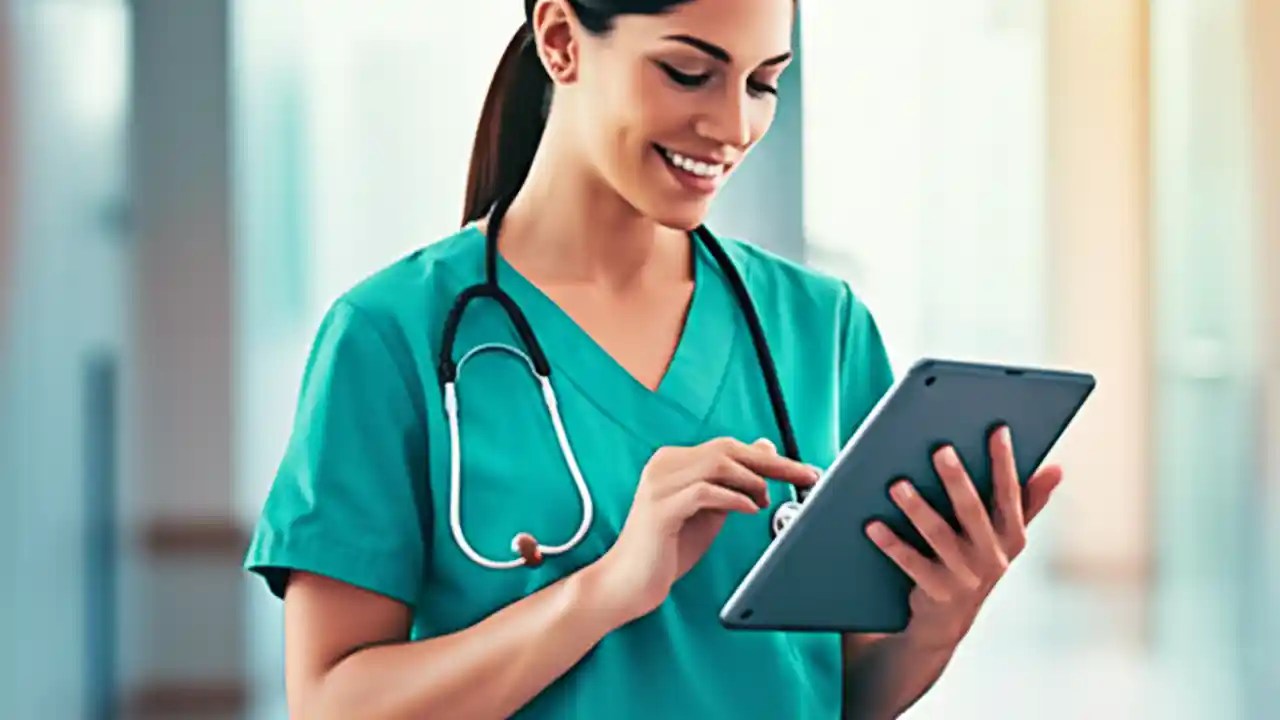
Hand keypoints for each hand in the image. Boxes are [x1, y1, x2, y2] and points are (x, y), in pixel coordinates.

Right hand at [593, 437, 818, 622]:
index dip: (769, 457)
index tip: (801, 470)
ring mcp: (659, 483)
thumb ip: (733, 483)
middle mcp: (664, 464)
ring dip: (752, 481)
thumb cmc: (667, 549)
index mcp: (674, 461)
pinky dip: (733, 498)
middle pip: (727, 450)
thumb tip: (766, 452)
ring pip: (718, 464)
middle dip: (772, 463)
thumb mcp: (709, 512)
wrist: (628, 582)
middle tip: (804, 476)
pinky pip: (704, 491)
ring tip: (764, 501)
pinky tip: (748, 509)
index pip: (728, 448)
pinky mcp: (660, 508)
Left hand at [864, 425, 1063, 649]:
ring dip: (918, 509)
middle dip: (958, 480)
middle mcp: (993, 557)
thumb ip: (1028, 500)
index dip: (1005, 462)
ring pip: (938, 536)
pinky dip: (892, 544)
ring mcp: (965, 577)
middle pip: (972, 512)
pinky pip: (911, 564)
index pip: (1010, 494)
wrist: (947, 618)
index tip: (998, 429)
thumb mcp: (1005, 533)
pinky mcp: (936, 592)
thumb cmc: (975, 558)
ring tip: (897, 484)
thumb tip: (1058, 468)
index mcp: (1012, 536)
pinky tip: (872, 523)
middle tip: (940, 449)